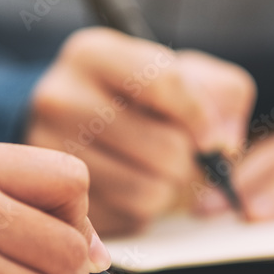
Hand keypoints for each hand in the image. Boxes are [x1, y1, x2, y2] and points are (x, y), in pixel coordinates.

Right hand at [25, 28, 254, 234]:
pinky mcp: (58, 199)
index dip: (202, 116)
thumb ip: (221, 94)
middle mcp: (59, 99)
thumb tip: (221, 145)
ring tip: (157, 171)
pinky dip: (144, 209)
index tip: (210, 135)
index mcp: (91, 54)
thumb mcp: (184, 72)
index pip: (164, 83)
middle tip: (181, 155)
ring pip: (149, 191)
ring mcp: (52, 154)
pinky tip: (132, 186)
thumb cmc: (141, 96)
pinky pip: (129, 219)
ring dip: (170, 189)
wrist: (81, 123)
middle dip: (189, 160)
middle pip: (164, 148)